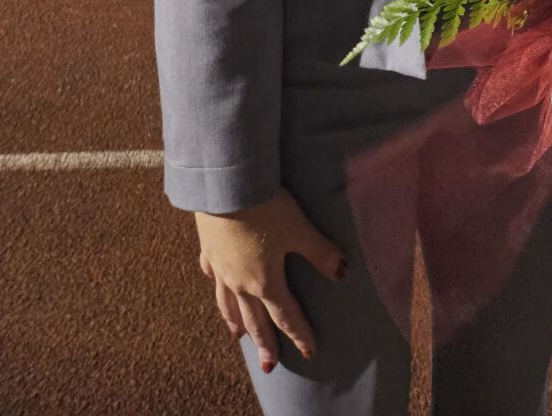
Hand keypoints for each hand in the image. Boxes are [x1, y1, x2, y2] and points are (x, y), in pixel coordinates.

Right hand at [195, 187, 347, 374]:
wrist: (224, 186)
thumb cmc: (264, 207)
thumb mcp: (298, 228)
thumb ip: (319, 251)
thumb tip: (342, 272)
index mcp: (264, 281)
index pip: (285, 315)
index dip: (299, 334)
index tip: (308, 352)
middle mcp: (240, 281)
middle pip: (254, 319)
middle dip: (264, 343)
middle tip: (269, 366)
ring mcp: (221, 267)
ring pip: (228, 303)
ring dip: (235, 321)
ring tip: (237, 336)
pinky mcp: (209, 247)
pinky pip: (211, 274)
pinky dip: (215, 284)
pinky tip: (214, 284)